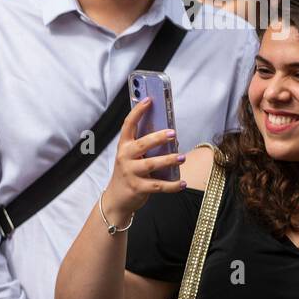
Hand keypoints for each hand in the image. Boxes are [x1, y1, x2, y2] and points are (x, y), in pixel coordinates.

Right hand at [102, 97, 185, 226]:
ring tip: (182, 157)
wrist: (116, 198)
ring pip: (151, 165)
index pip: (128, 125)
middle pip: (142, 144)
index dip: (138, 111)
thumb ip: (146, 147)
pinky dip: (172, 185)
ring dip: (169, 160)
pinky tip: (182, 183)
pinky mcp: (138, 188)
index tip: (149, 100)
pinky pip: (158, 186)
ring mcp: (130, 173)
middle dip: (158, 138)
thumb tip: (172, 137)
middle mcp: (125, 157)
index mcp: (124, 146)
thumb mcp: (132, 157)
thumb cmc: (129, 173)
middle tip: (172, 133)